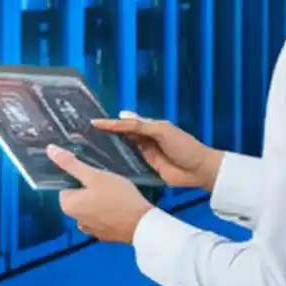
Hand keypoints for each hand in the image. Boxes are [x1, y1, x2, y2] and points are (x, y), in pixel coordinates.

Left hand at [46, 144, 154, 243]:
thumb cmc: (117, 197)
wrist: (144, 225)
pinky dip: (107, 213)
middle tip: (107, 183)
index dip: (79, 178)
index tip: (94, 175)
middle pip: (78, 197)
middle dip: (89, 190)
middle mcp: (75, 220)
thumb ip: (71, 164)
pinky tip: (120, 206)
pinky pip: (101, 219)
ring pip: (90, 208)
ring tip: (115, 193)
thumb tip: (49, 150)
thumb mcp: (94, 175)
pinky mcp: (105, 235)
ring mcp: (90, 230)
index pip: (65, 186)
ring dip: (98, 201)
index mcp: (67, 206)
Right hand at [91, 111, 222, 190]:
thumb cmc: (183, 146)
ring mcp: (144, 154)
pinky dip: (118, 161)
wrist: (199, 170)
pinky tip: (105, 163)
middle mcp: (144, 139)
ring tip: (90, 148)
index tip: (93, 123)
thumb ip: (141, 126)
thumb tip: (120, 115)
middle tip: (86, 135)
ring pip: (124, 148)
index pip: (125, 124)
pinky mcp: (145, 167)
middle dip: (107, 134)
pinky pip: (129, 162)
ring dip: (110, 147)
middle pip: (122, 135)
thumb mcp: (162, 131)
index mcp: (149, 127)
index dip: (110, 123)